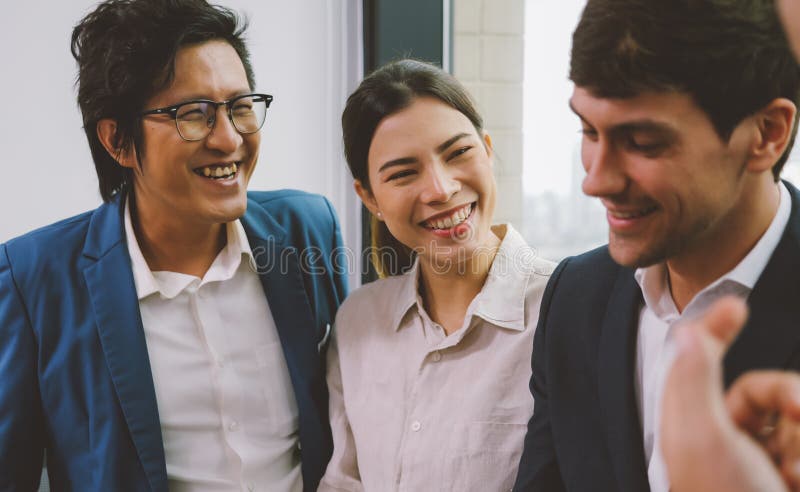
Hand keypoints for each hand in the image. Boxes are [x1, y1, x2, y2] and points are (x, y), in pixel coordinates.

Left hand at [660, 296, 799, 491]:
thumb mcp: (703, 435)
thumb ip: (695, 377)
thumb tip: (690, 328)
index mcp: (696, 428)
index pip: (703, 367)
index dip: (716, 331)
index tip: (735, 306)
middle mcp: (728, 444)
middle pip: (771, 392)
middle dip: (791, 397)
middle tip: (799, 411)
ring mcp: (763, 467)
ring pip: (799, 423)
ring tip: (794, 474)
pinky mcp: (789, 475)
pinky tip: (797, 477)